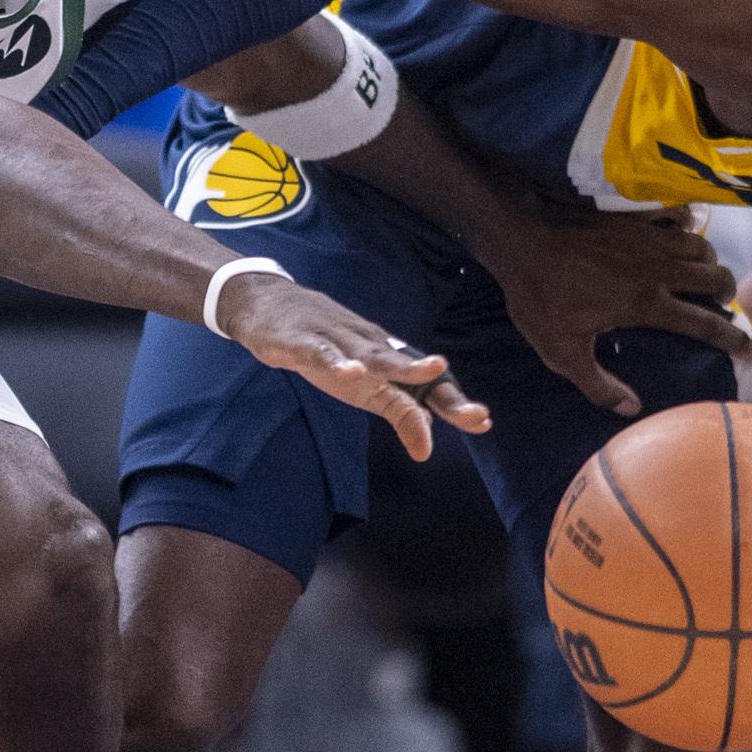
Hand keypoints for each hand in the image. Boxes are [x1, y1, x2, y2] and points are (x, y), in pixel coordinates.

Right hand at [213, 272, 490, 461]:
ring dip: (400, 365)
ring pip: (370, 355)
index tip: (483, 421)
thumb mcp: (362, 387)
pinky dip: (336, 360)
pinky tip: (350, 371)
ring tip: (431, 370)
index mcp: (385, 360)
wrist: (268, 305)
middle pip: (405, 366)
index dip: (451, 401)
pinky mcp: (302, 341)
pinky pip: (321, 351)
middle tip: (470, 408)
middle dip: (440, 384)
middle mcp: (368, 346)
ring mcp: (337, 341)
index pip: (424, 383)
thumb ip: (396, 411)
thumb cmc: (326, 348)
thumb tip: (427, 447)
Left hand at [480, 202, 747, 414]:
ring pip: (700, 244)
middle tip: (723, 301)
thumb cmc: (538, 295)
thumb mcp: (561, 351)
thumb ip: (597, 385)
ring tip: (703, 270)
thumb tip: (631, 410)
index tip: (750, 349)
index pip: (703, 324)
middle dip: (727, 291)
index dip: (732, 338)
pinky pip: (676, 213)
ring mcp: (647, 235)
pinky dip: (685, 223)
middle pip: (715, 277)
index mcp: (645, 303)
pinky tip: (678, 230)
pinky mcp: (633, 212)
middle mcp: (656, 267)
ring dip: (709, 259)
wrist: (519, 235)